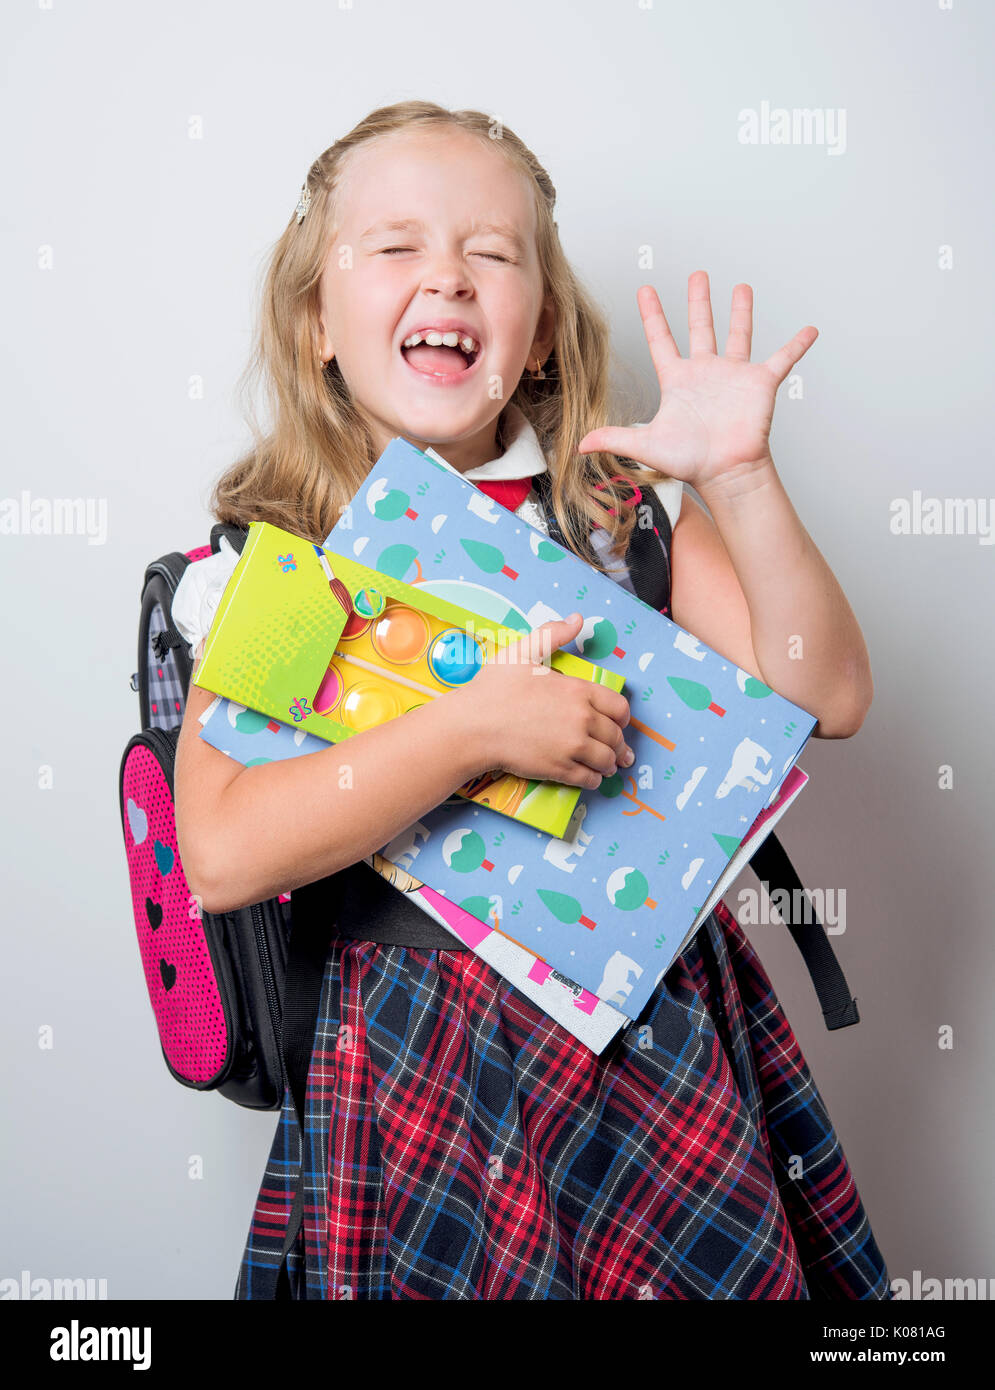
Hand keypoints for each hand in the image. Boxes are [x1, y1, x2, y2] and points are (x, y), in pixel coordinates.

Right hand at [462, 613, 633, 789]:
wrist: (473, 727)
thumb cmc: (494, 689)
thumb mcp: (522, 652)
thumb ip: (552, 634)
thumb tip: (577, 619)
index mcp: (578, 691)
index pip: (619, 708)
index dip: (622, 717)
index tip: (618, 723)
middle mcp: (582, 720)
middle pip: (615, 736)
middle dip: (618, 744)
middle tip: (618, 750)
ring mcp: (573, 747)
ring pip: (607, 760)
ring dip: (609, 763)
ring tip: (606, 765)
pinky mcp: (560, 770)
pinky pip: (590, 779)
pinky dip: (594, 779)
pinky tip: (590, 776)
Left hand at [577, 273, 817, 490]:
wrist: (725, 473)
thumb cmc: (690, 462)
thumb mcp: (646, 445)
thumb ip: (614, 438)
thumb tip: (578, 445)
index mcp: (678, 380)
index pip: (661, 340)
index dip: (652, 315)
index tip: (645, 290)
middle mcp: (706, 372)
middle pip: (700, 327)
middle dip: (698, 300)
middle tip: (696, 275)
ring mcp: (734, 375)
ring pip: (738, 333)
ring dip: (740, 311)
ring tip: (741, 287)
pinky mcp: (760, 383)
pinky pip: (782, 358)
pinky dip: (797, 345)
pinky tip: (809, 330)